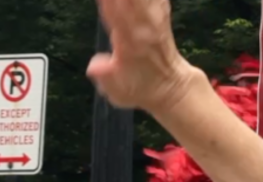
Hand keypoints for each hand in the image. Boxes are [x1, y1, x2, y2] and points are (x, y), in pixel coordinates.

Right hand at [84, 0, 198, 112]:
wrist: (168, 87)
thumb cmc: (139, 88)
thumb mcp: (117, 91)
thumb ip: (105, 76)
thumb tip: (94, 66)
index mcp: (130, 43)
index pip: (114, 13)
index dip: (107, 0)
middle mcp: (143, 28)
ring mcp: (153, 20)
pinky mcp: (159, 15)